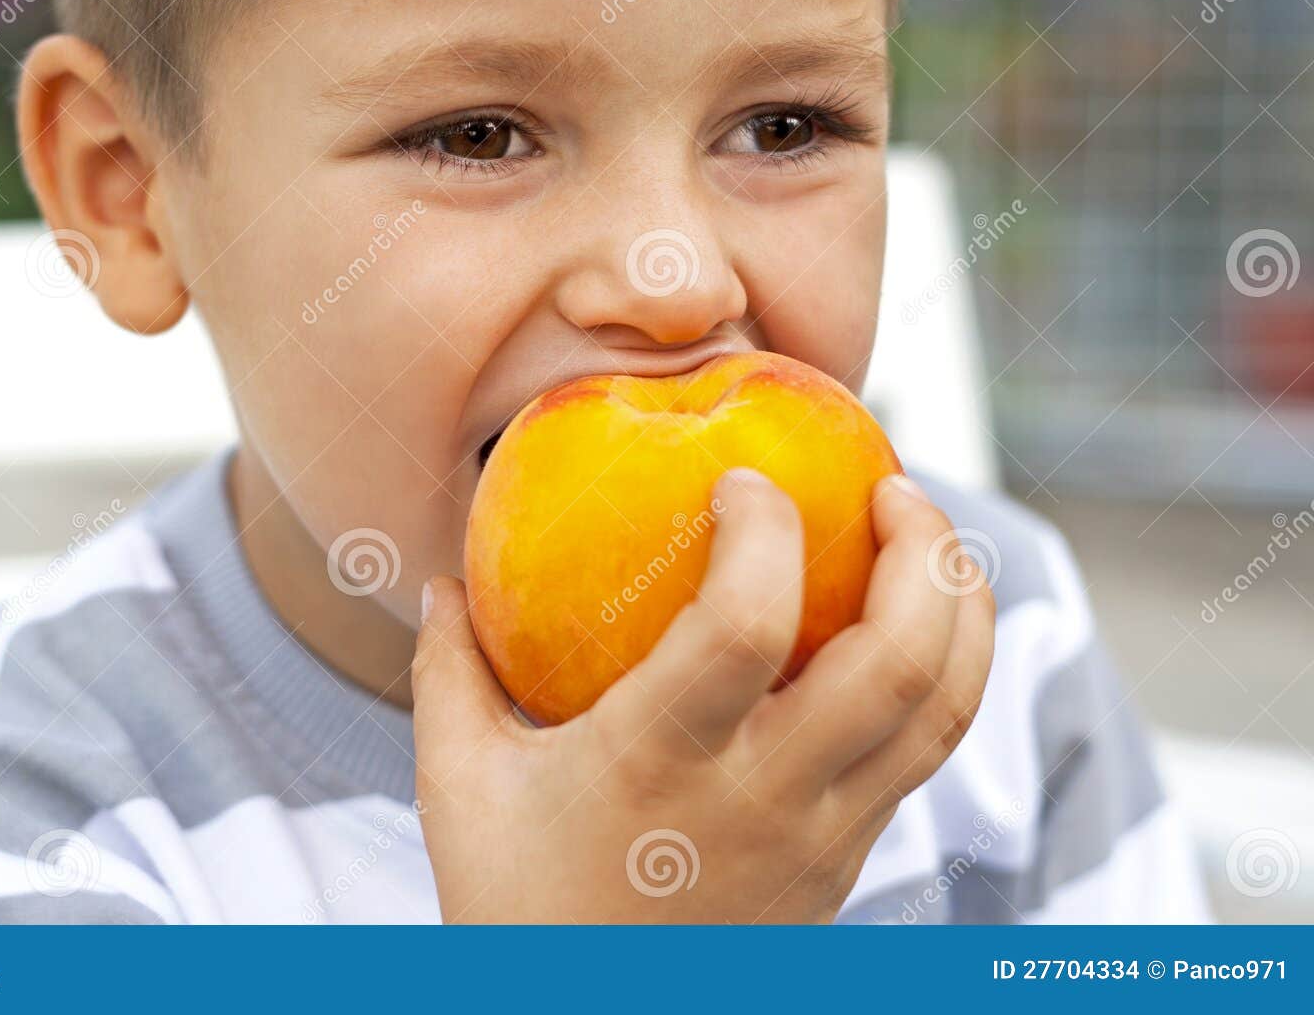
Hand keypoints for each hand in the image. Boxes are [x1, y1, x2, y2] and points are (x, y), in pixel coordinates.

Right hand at [412, 469, 995, 922]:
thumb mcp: (461, 790)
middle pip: (898, 661)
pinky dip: (944, 670)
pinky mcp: (846, 861)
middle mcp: (762, 797)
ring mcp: (822, 838)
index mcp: (658, 763)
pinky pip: (926, 752)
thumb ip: (448, 675)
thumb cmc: (518, 913)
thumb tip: (435, 586)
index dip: (763, 532)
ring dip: (961, 608)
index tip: (743, 483)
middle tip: (892, 485)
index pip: (744, 625)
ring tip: (931, 539)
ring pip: (942, 710)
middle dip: (924, 552)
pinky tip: (909, 624)